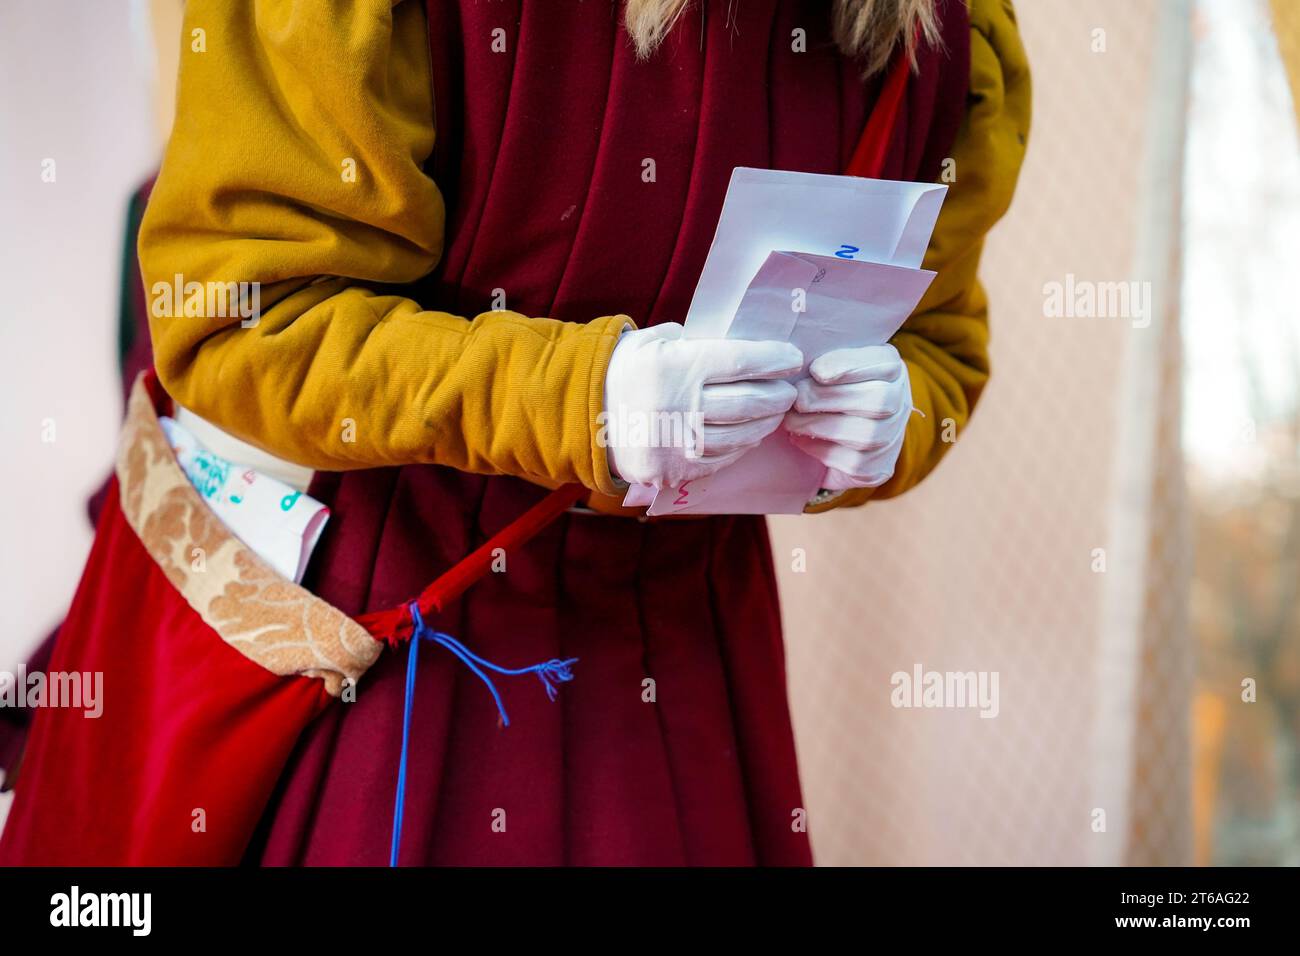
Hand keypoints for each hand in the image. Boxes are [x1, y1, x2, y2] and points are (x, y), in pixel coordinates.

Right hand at [602, 323, 802, 487]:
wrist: (579, 416)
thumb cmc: (623, 372)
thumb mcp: (651, 341)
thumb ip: (693, 341)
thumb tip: (738, 345)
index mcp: (676, 367)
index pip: (741, 362)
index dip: (774, 360)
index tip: (793, 359)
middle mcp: (679, 406)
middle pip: (749, 402)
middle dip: (778, 395)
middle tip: (790, 390)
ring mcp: (678, 443)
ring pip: (741, 434)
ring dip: (766, 423)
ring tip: (776, 412)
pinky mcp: (675, 471)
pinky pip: (722, 459)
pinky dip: (742, 446)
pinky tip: (750, 435)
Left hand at [784, 344, 911, 489]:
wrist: (838, 437)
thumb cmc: (829, 389)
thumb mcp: (831, 364)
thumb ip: (822, 353)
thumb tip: (794, 354)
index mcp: (891, 369)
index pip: (884, 363)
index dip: (849, 366)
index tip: (816, 370)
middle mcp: (900, 403)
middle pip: (876, 400)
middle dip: (829, 399)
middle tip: (797, 400)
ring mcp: (892, 438)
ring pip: (865, 434)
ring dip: (819, 426)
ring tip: (792, 421)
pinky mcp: (878, 468)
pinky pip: (853, 462)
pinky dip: (820, 450)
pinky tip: (799, 439)